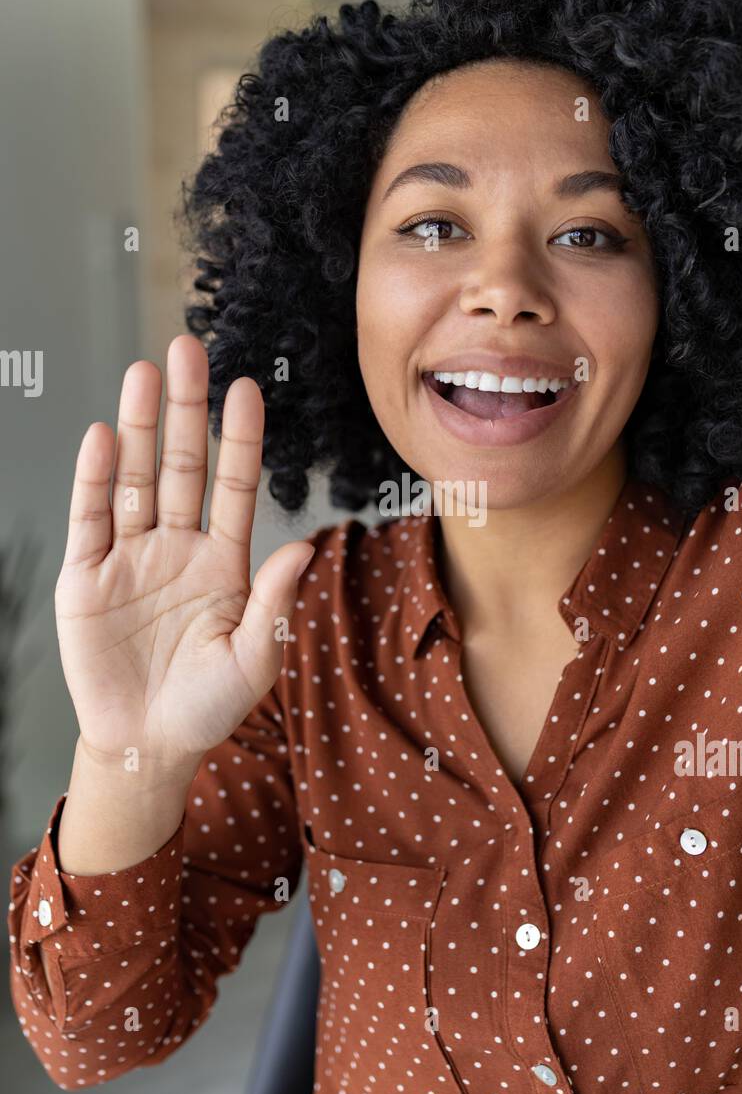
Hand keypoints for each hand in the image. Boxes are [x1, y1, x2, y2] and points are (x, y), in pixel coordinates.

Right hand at [55, 334, 312, 775]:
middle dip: (184, 410)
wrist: (147, 745)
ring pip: (135, 479)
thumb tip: (303, 546)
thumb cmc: (208, 706)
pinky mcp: (86, 578)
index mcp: (223, 562)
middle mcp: (176, 547)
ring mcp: (129, 558)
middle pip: (180, 465)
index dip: (239, 440)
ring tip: (145, 373)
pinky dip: (96, 479)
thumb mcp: (254, 659)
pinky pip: (91, 519)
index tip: (248, 389)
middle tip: (189, 348)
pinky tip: (105, 437)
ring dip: (139, 427)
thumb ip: (273, 602)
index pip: (234, 487)